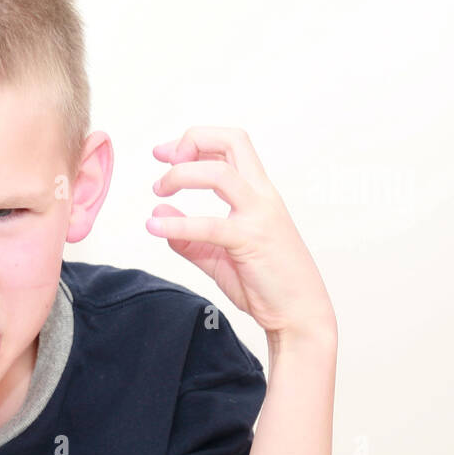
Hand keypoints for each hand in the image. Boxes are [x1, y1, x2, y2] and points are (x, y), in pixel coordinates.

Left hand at [146, 126, 335, 345]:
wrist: (299, 314)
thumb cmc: (265, 283)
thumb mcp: (218, 255)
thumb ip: (188, 236)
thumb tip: (157, 214)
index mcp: (258, 193)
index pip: (231, 145)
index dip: (196, 140)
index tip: (165, 154)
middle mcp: (261, 196)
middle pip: (232, 141)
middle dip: (192, 140)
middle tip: (162, 160)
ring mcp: (259, 216)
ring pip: (220, 173)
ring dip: (181, 174)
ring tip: (158, 191)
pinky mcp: (252, 242)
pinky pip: (210, 225)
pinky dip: (177, 223)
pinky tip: (154, 227)